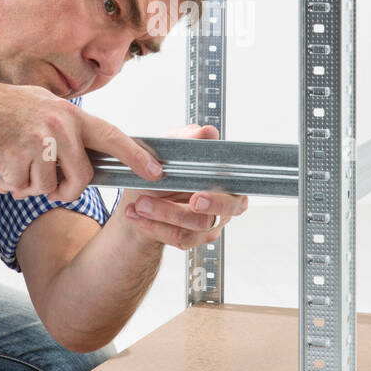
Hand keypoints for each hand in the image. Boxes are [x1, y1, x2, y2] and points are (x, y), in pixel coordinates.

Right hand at [0, 78, 162, 202]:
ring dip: (33, 187)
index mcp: (70, 114)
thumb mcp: (43, 105)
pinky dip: (13, 185)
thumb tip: (87, 156)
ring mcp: (38, 142)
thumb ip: (67, 128)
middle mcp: (59, 126)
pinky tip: (3, 169)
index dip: (136, 155)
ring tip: (18, 168)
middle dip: (68, 190)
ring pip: (50, 187)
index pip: (112, 136)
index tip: (155, 171)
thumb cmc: (3, 108)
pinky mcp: (16, 158)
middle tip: (51, 188)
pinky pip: (25, 187)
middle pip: (82, 176)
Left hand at [116, 123, 247, 248]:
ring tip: (139, 204)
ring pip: (191, 229)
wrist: (144, 194)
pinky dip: (153, 227)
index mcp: (227, 179)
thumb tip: (207, 132)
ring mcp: (210, 223)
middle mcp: (224, 204)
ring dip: (161, 216)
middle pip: (211, 218)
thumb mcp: (171, 146)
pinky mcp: (193, 238)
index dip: (217, 200)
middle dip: (183, 212)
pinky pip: (177, 238)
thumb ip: (189, 138)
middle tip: (154, 205)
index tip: (195, 198)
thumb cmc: (164, 167)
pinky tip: (137, 216)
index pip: (234, 193)